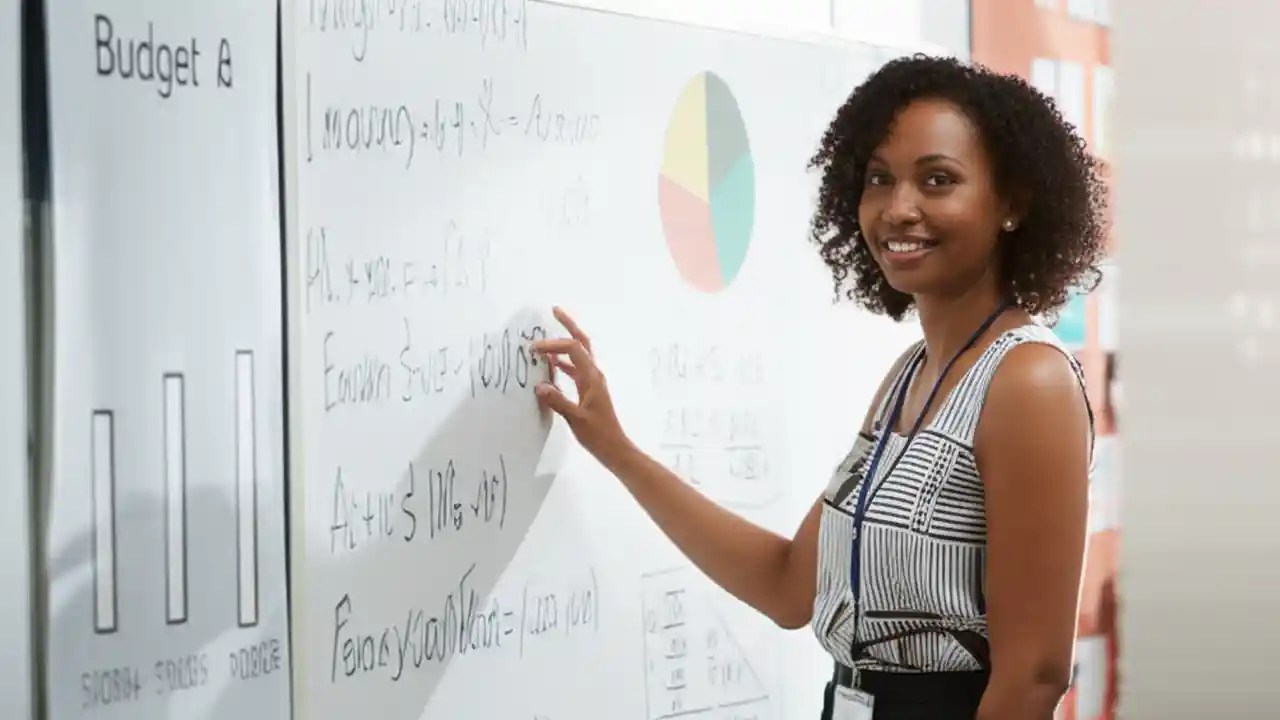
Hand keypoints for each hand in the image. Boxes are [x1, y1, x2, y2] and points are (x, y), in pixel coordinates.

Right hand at [532, 307, 633, 464]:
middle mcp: (593, 375)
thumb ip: (558, 402)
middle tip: (554, 310)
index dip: (553, 345)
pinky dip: (563, 363)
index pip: (573, 350)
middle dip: (569, 326)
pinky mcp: (589, 390)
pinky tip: (551, 365)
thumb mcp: (576, 419)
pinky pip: (575, 369)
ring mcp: (592, 382)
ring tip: (547, 337)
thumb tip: (539, 385)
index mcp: (591, 378)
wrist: (615, 448)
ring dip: (564, 343)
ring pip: (578, 354)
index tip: (534, 349)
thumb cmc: (598, 435)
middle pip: (582, 342)